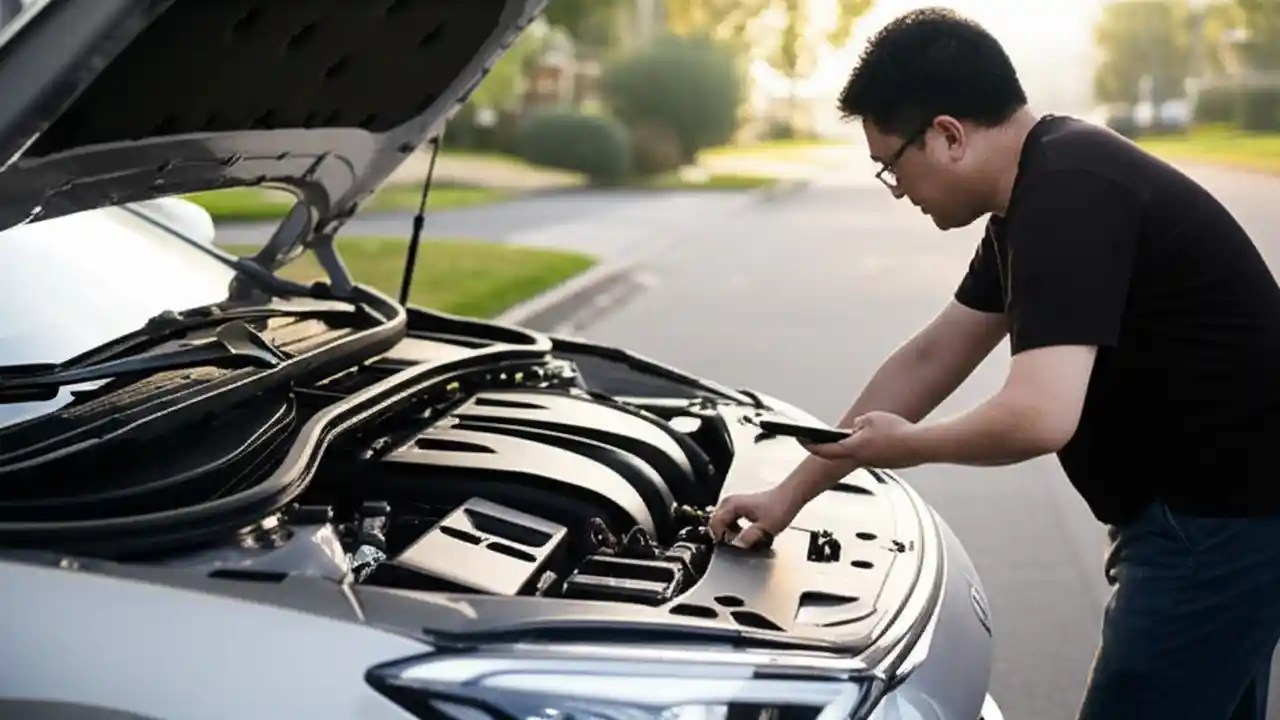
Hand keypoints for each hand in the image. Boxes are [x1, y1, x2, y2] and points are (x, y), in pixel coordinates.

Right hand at [708, 486, 800, 549]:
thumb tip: (737, 546)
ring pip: (722, 520)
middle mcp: (731, 502)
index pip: (715, 523)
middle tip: (733, 544)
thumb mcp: (764, 528)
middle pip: (716, 521)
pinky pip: (730, 519)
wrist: (790, 497)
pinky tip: (743, 533)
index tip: (727, 547)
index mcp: (733, 505)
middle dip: (723, 534)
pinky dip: (733, 528)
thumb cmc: (779, 507)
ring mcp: (735, 503)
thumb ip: (749, 538)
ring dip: (728, 532)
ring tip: (739, 539)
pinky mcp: (741, 505)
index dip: (720, 537)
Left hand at [804, 411, 920, 468]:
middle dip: (840, 441)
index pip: (824, 449)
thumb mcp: (872, 417)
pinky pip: (877, 453)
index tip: (801, 439)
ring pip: (862, 452)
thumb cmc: (896, 431)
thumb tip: (858, 427)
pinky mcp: (889, 464)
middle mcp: (862, 460)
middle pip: (843, 451)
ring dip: (859, 443)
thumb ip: (860, 422)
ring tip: (861, 430)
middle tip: (834, 434)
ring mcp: (876, 464)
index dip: (810, 444)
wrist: (921, 446)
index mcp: (853, 449)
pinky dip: (876, 445)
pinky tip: (884, 436)